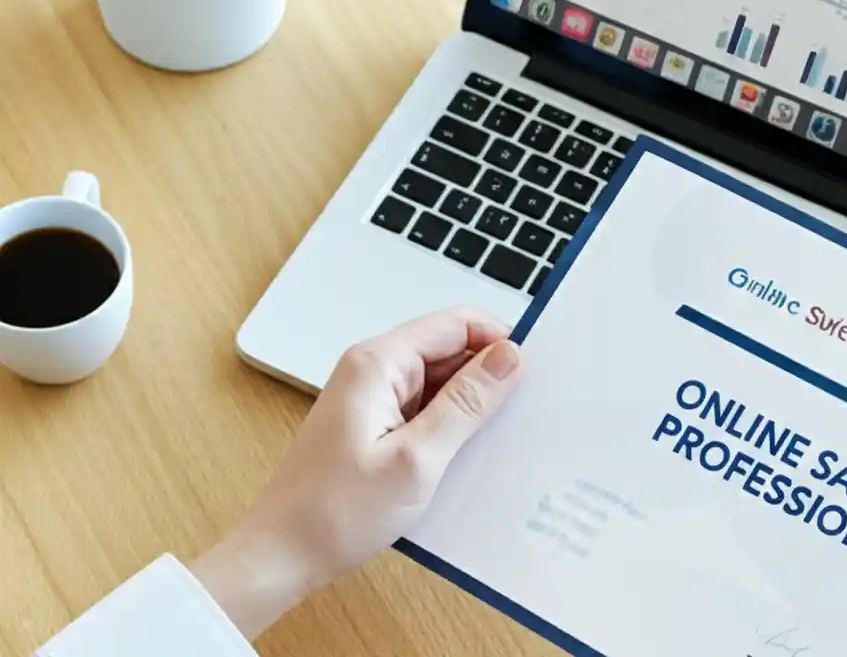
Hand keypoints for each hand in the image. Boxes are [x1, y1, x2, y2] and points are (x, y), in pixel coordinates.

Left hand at [191, 308, 522, 639]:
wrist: (282, 557)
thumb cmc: (335, 513)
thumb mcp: (417, 459)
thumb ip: (467, 403)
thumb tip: (509, 357)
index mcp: (378, 363)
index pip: (456, 323)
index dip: (498, 341)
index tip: (532, 373)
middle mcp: (373, 370)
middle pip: (450, 349)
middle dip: (488, 376)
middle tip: (518, 417)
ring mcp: (372, 398)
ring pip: (442, 382)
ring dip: (471, 407)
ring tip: (490, 443)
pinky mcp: (375, 424)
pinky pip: (426, 410)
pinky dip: (451, 427)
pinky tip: (462, 457)